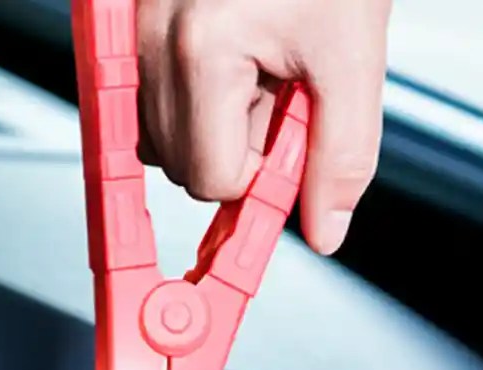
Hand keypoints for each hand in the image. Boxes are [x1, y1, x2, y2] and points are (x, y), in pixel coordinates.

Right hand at [136, 0, 393, 254]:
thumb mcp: (352, 56)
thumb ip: (341, 153)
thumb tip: (325, 228)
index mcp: (203, 48)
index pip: (212, 177)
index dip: (260, 175)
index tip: (290, 149)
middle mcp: (153, 41)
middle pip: (182, 166)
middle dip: (237, 147)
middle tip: (280, 95)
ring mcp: (135, 33)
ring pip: (161, 139)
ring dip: (214, 123)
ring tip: (257, 70)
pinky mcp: (130, 28)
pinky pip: (151, 101)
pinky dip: (193, 97)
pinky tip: (231, 60)